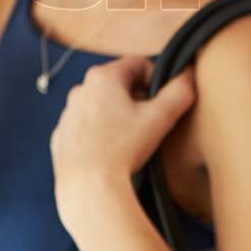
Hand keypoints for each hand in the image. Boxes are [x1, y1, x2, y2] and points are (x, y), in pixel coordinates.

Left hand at [50, 58, 196, 221]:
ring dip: (117, 116)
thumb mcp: (160, 117)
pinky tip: (112, 153)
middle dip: (137, 98)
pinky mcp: (61, 137)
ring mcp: (68, 114)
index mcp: (102, 77)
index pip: (138, 64)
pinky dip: (99, 135)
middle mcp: (80, 90)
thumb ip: (179, 92)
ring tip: (132, 140)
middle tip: (151, 122)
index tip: (163, 100)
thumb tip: (189, 75)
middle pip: (118, 84)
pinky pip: (85, 128)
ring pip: (100, 106)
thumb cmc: (123, 149)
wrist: (88, 186)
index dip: (156, 78)